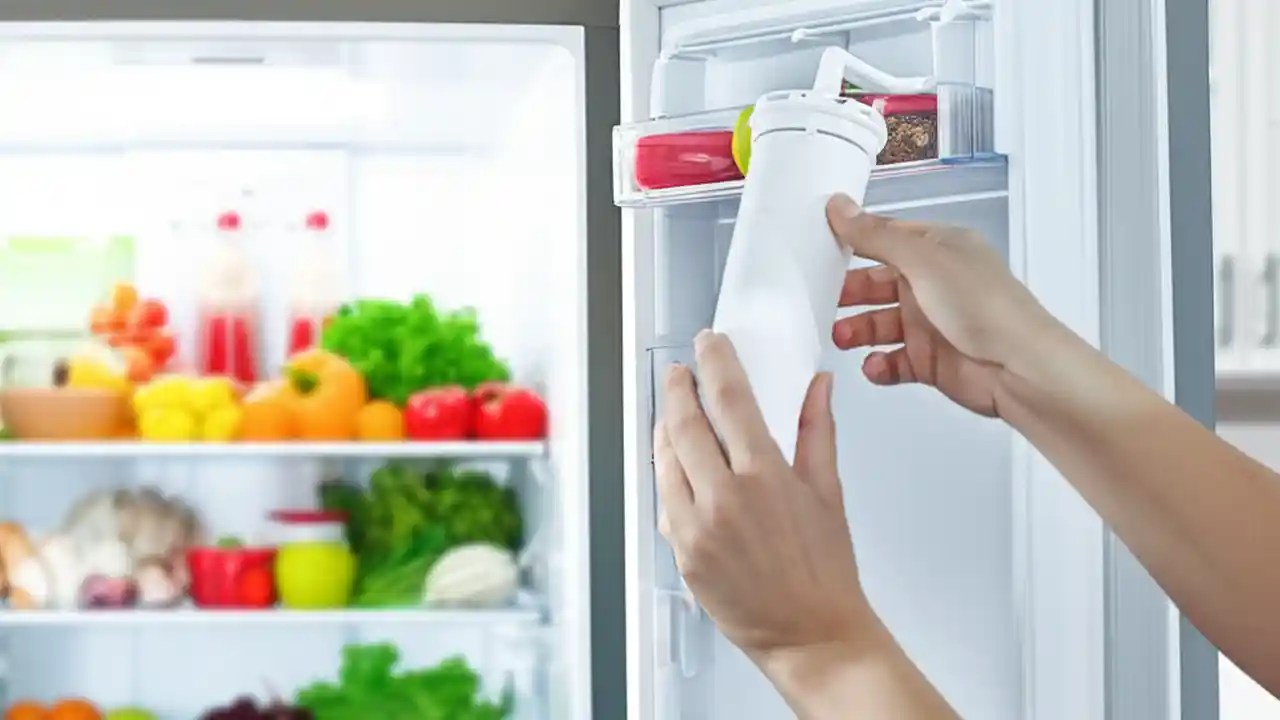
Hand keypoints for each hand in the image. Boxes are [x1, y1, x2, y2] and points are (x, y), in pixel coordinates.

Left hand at [655, 330, 875, 665]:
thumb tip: (817, 386)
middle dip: (677, 389)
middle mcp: (722, 498)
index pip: (729, 398)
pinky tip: (675, 464)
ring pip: (664, 460)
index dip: (715, 362)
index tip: (709, 344)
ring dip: (665, 429)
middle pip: (684, 423)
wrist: (811, 635)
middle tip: (680, 373)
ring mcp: (695, 527)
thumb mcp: (828, 493)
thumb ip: (816, 431)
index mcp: (764, 476)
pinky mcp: (681, 553)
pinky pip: (663, 500)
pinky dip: (666, 474)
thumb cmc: (825, 572)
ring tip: (673, 413)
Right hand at [827, 194, 1062, 416]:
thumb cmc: (985, 306)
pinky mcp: (931, 361)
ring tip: (842, 338)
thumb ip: (875, 236)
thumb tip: (840, 206)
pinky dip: (879, 364)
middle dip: (848, 293)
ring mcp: (932, 323)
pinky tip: (874, 366)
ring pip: (880, 324)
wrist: (1020, 368)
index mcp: (937, 249)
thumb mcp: (923, 260)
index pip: (885, 238)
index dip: (852, 242)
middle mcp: (933, 283)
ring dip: (857, 330)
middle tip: (821, 300)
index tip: (816, 248)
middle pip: (876, 283)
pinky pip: (893, 361)